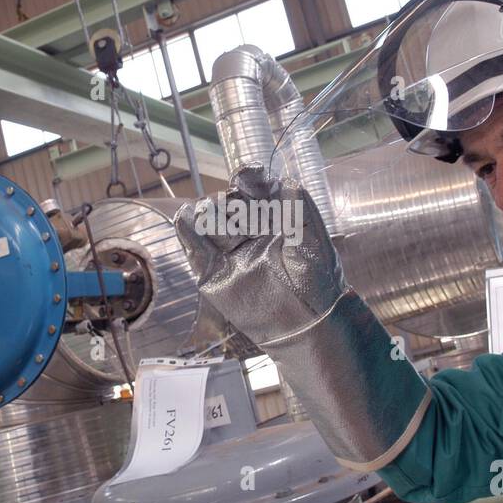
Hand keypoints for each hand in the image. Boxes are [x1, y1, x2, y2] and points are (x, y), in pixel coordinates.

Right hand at [175, 164, 344, 348]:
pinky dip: (187, 229)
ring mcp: (228, 249)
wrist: (305, 322)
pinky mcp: (211, 271)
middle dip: (232, 204)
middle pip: (226, 199)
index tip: (254, 182)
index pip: (251, 185)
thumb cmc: (316, 280)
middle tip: (247, 224)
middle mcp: (247, 229)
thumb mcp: (313, 240)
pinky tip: (187, 217)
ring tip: (227, 232)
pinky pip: (193, 245)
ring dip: (212, 216)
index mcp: (271, 215)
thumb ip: (299, 208)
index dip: (249, 179)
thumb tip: (284, 179)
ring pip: (207, 218)